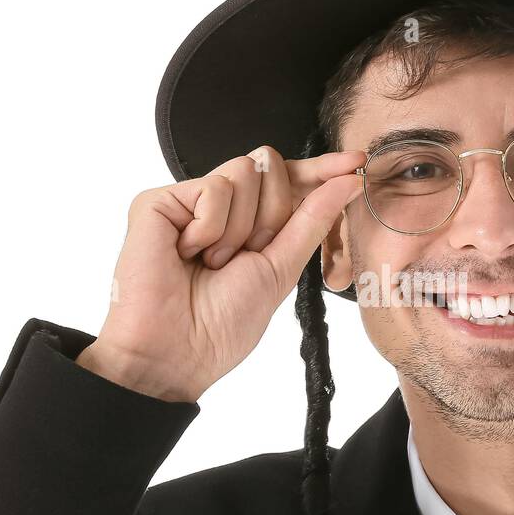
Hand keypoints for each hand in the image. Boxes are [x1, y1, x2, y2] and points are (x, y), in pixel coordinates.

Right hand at [76, 145, 363, 401]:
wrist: (177, 351)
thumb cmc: (223, 325)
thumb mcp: (282, 268)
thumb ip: (314, 219)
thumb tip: (349, 181)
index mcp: (252, 226)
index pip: (291, 182)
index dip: (321, 171)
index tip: (355, 163)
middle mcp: (221, 209)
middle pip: (271, 168)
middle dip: (272, 216)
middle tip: (244, 258)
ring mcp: (189, 202)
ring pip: (243, 171)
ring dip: (240, 228)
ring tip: (212, 262)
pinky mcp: (158, 202)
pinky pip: (211, 188)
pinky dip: (210, 228)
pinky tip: (188, 254)